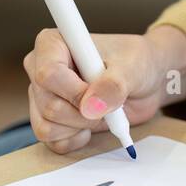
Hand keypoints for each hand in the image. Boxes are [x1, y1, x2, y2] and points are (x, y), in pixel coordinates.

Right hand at [23, 25, 185, 153]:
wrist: (146, 81)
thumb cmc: (136, 62)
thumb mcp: (131, 69)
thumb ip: (112, 85)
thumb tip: (90, 107)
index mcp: (52, 44)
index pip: (48, 74)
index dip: (75, 93)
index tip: (101, 96)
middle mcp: (40, 68)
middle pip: (49, 105)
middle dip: (83, 114)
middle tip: (108, 105)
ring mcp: (41, 96)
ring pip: (46, 127)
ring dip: (79, 128)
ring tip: (100, 113)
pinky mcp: (48, 118)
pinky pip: (52, 142)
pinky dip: (75, 140)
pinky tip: (90, 126)